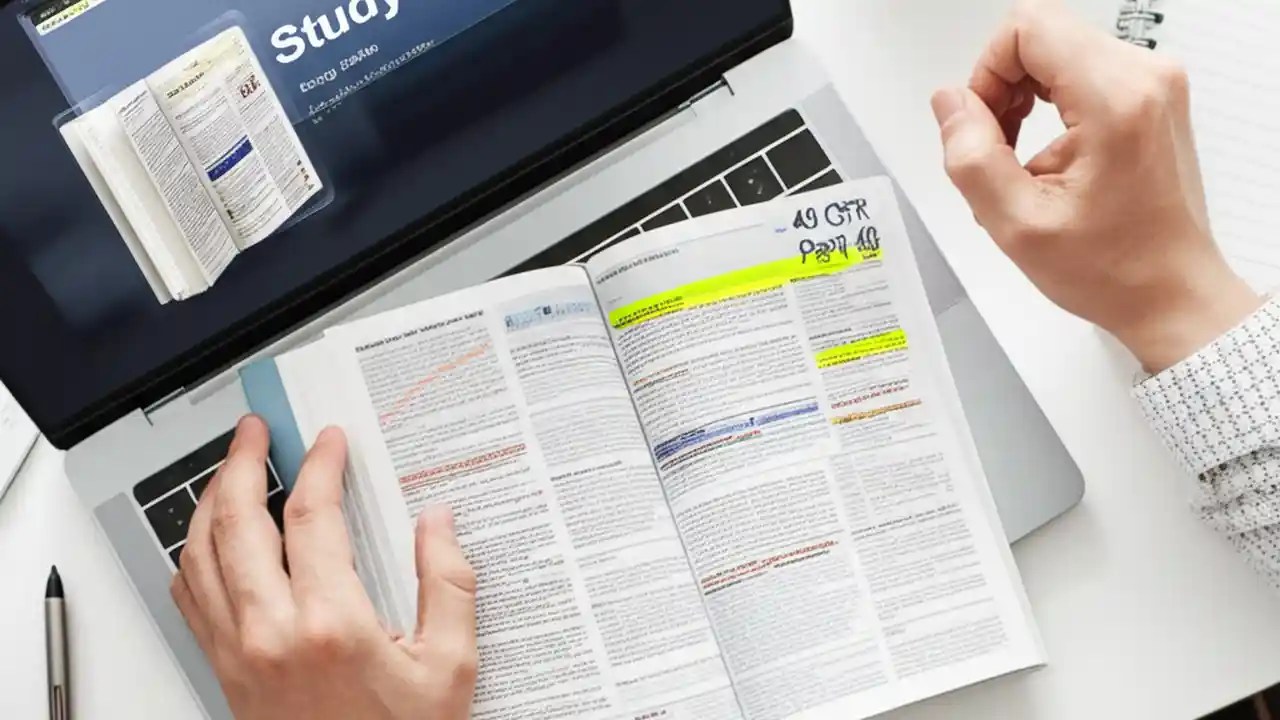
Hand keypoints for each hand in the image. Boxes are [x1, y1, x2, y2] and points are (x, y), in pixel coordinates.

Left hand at [171, 416, 477, 719]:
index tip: (329, 442)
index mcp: (331, 624)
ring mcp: (239, 653)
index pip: (312, 517)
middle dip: (240, 462)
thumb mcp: (450, 669)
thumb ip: (449, 585)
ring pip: (198, 555)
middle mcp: (271, 633)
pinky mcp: (225, 671)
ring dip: (208, 501)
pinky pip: (189, 598)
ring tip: (227, 470)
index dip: (319, 466)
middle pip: (235, 522)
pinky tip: (209, 540)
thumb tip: (438, 524)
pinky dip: (192, 554)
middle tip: (255, 432)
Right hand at [931, 0, 1262, 371]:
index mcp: (1116, 100)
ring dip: (1023, 96)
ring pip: (1058, 50)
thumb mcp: (1017, 224)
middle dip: (1001, 86)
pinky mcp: (1152, 96)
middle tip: (996, 147)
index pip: (1028, 29)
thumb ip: (970, 156)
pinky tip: (1044, 155)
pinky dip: (1049, 104)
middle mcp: (1145, 77)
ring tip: (1018, 157)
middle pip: (1042, 34)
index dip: (986, 72)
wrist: (1171, 292)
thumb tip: (950, 103)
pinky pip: (1081, 70)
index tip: (983, 125)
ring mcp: (1155, 83)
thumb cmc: (1113, 269)